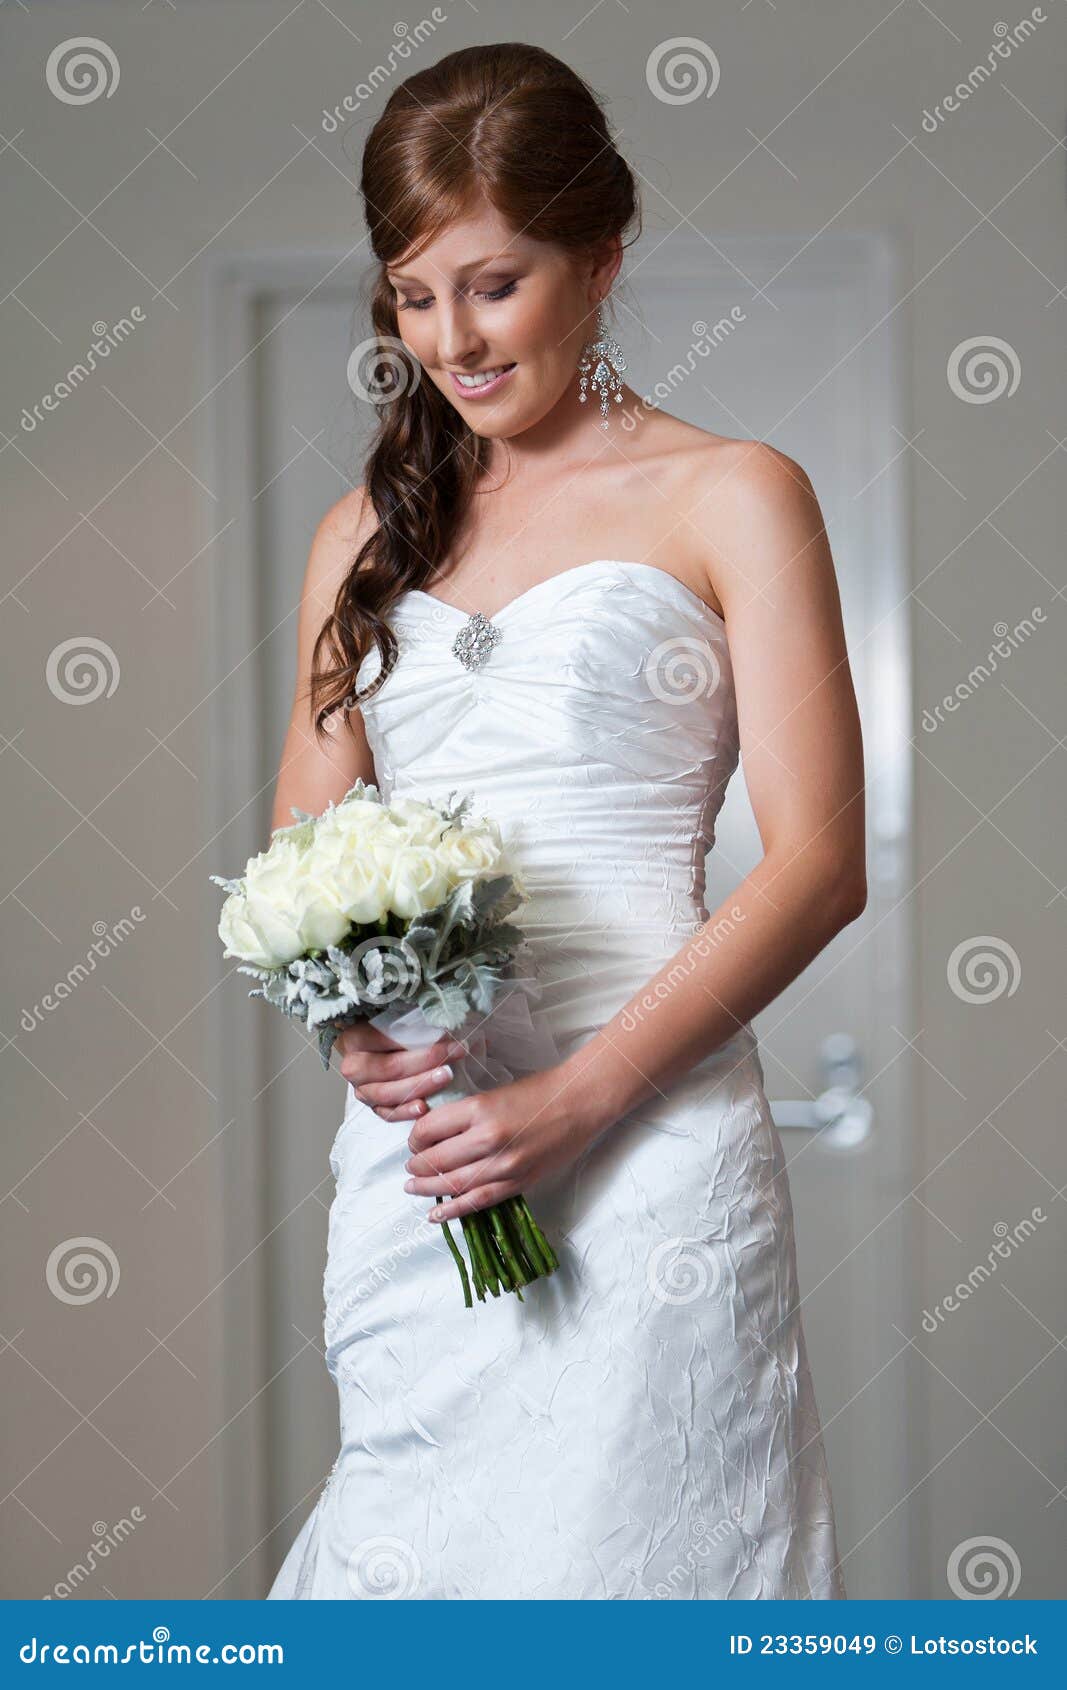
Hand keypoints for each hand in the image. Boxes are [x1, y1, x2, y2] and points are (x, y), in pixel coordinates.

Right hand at [334, 1023, 468, 1122]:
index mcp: (355, 1039)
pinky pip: (388, 1114)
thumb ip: (412, 1019)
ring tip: (446, 1076)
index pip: (382, 1037)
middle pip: (387, 1068)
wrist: (385, 1051)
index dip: (414, 1036)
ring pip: (386, 1094)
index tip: (446, 1034)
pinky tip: (424, 1107)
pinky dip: (406, 1111)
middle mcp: (355, 1067)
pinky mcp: (374, 1107)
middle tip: (453, 1053)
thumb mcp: (399, 1018)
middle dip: (423, 1062)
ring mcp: (362, 1090)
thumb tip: (439, 1018)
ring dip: (419, 1085)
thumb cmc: (396, 1032)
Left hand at [401, 1063, 606, 1221]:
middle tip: (411, 1165)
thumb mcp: (492, 1093)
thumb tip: (433, 1133)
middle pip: (435, 1160)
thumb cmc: (538, 1092)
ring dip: (427, 1188)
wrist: (579, 1103)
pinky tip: (435, 1214)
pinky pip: (478, 1201)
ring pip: (452, 1184)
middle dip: (416, 1165)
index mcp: (478, 1109)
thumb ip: (464, 1114)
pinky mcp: (518, 1182)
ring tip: (413, 1187)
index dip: (414, 1138)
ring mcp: (503, 1165)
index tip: (414, 1141)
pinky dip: (453, 1210)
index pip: (428, 1130)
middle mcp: (487, 1139)